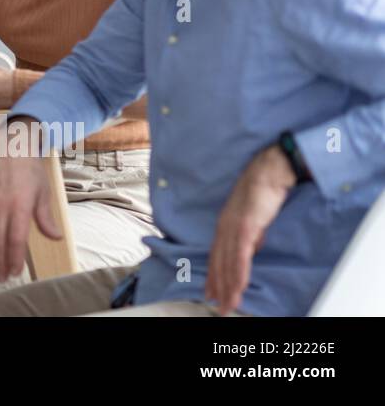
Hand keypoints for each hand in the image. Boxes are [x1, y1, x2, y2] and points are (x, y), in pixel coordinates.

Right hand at [0, 119, 59, 281]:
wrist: (9, 146)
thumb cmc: (29, 169)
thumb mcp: (43, 191)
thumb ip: (46, 217)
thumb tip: (55, 237)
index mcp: (19, 206)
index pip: (15, 240)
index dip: (14, 259)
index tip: (15, 272)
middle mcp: (0, 206)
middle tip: (1, 277)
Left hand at [204, 145, 296, 314]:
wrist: (269, 172)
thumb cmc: (263, 193)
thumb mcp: (254, 219)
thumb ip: (251, 236)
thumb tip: (251, 251)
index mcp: (224, 225)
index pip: (216, 256)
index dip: (213, 276)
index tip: (210, 293)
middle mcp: (224, 227)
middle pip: (218, 262)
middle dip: (218, 287)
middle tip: (217, 307)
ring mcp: (232, 227)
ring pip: (228, 262)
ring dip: (229, 286)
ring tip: (228, 304)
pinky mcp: (244, 226)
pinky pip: (240, 254)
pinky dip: (239, 272)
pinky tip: (239, 286)